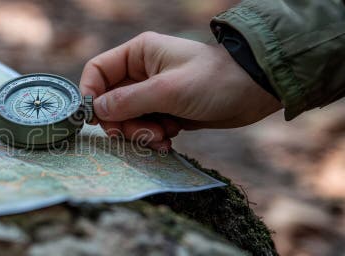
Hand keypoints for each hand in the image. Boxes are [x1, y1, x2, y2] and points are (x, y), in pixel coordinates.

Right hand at [79, 32, 281, 149]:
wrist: (254, 92)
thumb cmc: (214, 81)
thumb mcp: (167, 91)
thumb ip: (128, 101)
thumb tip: (95, 110)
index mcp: (138, 54)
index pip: (97, 71)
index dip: (91, 94)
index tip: (95, 119)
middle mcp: (142, 71)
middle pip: (110, 101)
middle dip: (123, 122)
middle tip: (141, 135)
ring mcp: (153, 92)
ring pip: (127, 118)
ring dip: (140, 133)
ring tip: (163, 138)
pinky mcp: (165, 111)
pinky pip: (145, 127)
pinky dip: (153, 138)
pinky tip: (169, 142)